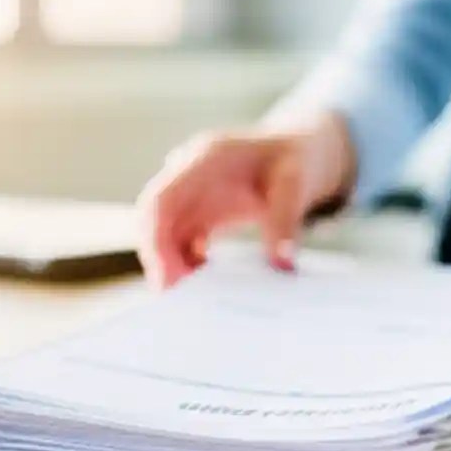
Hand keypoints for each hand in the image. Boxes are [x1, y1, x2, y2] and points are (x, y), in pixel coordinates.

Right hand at [137, 113, 353, 287]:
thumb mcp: (296, 183)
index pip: (160, 201)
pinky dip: (187, 265)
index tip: (168, 277)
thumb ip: (286, 219)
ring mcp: (190, 196)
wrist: (296, 151)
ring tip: (193, 299)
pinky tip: (205, 284)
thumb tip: (282, 262)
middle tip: (178, 299)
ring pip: (163, 236)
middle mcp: (187, 176)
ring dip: (172, 266)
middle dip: (159, 261)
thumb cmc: (294, 160)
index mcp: (204, 160)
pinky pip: (181, 244)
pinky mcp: (198, 213)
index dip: (155, 240)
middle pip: (153, 222)